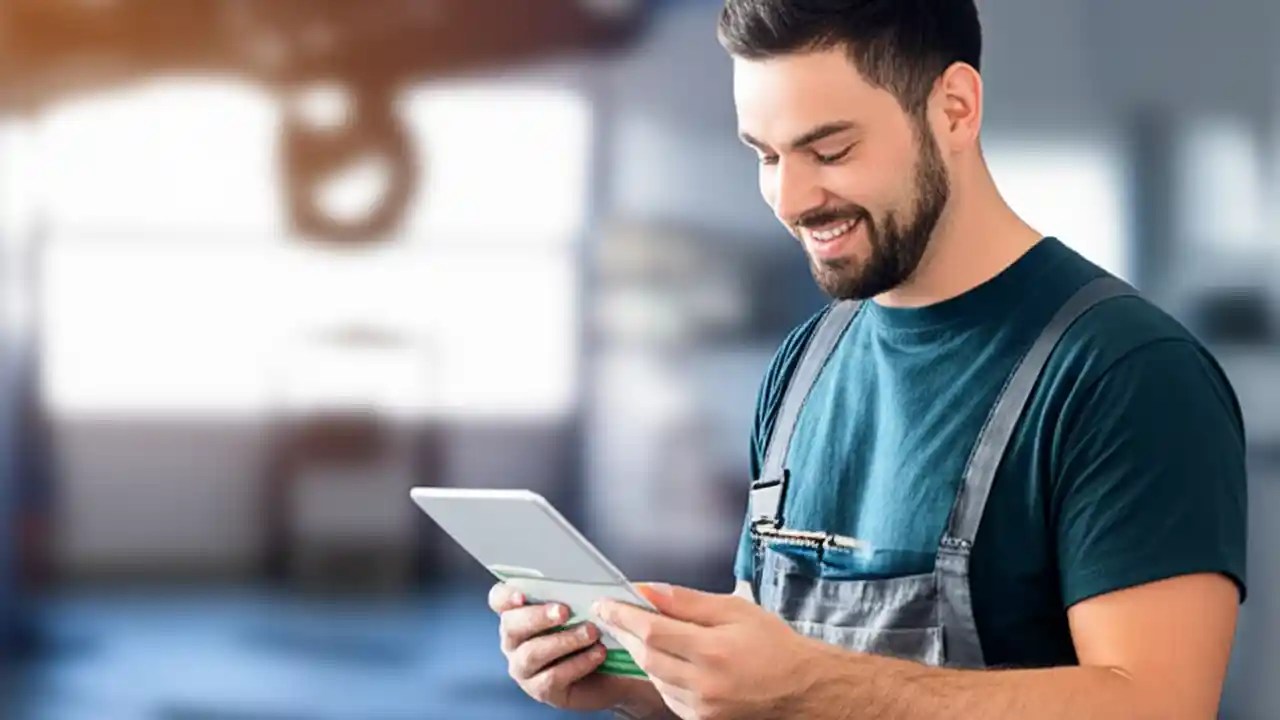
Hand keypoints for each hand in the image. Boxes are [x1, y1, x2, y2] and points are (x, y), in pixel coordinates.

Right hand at [489, 582, 656, 713]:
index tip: (522, 595)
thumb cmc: (595, 628)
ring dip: (563, 640)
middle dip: (538, 617)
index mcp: (519, 612)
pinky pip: (552, 677)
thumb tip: (585, 579)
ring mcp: (524, 667)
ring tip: (591, 633)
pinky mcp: (540, 689)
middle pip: (511, 625)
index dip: (506, 596)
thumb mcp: (587, 604)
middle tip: (565, 611)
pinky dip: (577, 663)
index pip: (499, 599)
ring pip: (531, 653)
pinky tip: (597, 654)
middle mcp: (515, 640)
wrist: (615, 670)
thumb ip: (578, 591)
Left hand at [594, 583, 826, 719]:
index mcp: (713, 651)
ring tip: (640, 632)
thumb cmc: (773, 644)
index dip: (623, 615)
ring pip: (653, 677)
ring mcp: (701, 707)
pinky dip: (659, 675)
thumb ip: (687, 601)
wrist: (802, 687)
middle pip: (646, 656)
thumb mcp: (734, 609)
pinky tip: (665, 659)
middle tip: (615, 614)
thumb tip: (647, 590)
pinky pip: (667, 695)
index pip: (651, 630)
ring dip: (642, 653)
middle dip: (626, 633)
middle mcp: (704, 684)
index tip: (605, 603)